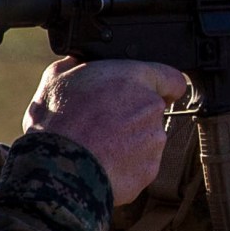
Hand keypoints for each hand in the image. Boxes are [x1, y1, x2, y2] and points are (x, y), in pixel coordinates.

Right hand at [23, 58, 189, 204]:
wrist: (57, 169)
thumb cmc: (56, 121)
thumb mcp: (57, 77)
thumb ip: (81, 64)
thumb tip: (84, 61)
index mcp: (134, 78)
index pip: (173, 79)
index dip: (163, 86)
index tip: (152, 93)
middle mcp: (151, 107)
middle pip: (153, 110)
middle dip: (134, 115)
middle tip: (104, 122)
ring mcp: (153, 141)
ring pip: (147, 138)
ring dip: (130, 141)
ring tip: (98, 146)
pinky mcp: (149, 170)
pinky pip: (141, 164)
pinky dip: (126, 165)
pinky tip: (102, 163)